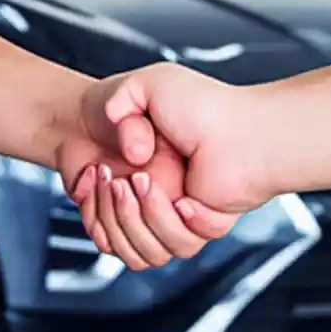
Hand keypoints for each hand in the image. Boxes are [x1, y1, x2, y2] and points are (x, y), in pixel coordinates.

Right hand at [71, 64, 275, 267]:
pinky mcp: (199, 227)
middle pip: (113, 232)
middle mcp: (157, 191)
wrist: (241, 131)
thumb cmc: (205, 105)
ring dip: (135, 217)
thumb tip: (116, 138)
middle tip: (115, 179)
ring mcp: (177, 211)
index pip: (99, 207)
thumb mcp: (152, 83)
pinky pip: (172, 248)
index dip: (90, 200)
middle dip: (109, 208)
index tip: (91, 175)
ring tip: (143, 183)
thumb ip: (122, 99)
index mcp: (142, 166)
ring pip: (140, 248)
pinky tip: (183, 199)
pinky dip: (170, 224)